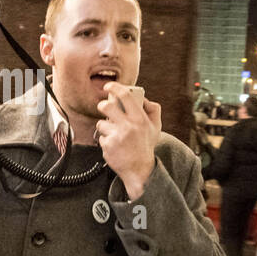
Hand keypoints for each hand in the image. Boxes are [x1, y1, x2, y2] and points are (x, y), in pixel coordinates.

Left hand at [95, 83, 159, 199]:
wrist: (139, 170)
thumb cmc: (145, 146)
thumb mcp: (155, 127)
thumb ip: (152, 110)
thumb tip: (143, 98)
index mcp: (139, 119)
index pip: (125, 96)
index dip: (115, 87)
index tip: (108, 86)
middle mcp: (127, 126)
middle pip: (107, 106)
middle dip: (103, 105)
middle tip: (104, 108)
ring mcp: (116, 136)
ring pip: (101, 123)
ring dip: (105, 127)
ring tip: (115, 135)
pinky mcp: (107, 146)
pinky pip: (101, 137)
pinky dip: (106, 141)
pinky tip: (115, 146)